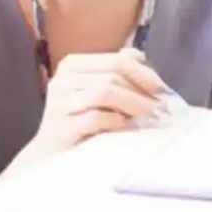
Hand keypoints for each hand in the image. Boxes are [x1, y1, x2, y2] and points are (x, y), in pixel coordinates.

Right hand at [21, 48, 169, 162]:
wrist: (49, 155)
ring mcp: (60, 103)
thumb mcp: (95, 92)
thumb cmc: (77, 122)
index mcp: (72, 66)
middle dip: (141, 91)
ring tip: (148, 116)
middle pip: (112, 76)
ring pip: (105, 92)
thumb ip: (114, 72)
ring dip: (133, 104)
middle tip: (160, 106)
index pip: (116, 60)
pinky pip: (96, 117)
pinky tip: (128, 127)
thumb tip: (139, 56)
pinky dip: (117, 121)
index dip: (143, 73)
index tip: (161, 89)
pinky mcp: (62, 127)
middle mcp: (63, 80)